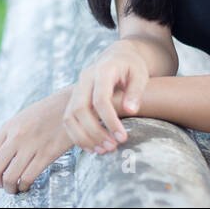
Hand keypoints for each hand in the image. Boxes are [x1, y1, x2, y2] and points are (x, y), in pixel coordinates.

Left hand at [0, 90, 74, 194]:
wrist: (71, 103)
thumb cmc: (47, 113)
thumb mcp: (22, 119)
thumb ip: (8, 137)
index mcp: (7, 128)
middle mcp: (16, 136)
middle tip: (4, 185)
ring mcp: (31, 145)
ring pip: (10, 177)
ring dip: (10, 188)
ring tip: (16, 188)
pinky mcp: (48, 153)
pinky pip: (28, 177)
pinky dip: (25, 186)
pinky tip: (28, 184)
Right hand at [62, 41, 148, 155]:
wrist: (117, 57)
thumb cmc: (132, 67)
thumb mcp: (140, 75)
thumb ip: (136, 92)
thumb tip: (131, 110)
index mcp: (103, 70)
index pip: (100, 99)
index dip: (110, 120)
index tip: (122, 137)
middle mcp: (85, 79)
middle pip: (80, 109)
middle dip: (95, 132)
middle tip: (112, 147)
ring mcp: (77, 89)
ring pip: (70, 116)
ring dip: (84, 137)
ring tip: (103, 151)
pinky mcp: (74, 99)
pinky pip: (68, 120)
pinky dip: (77, 136)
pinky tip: (92, 148)